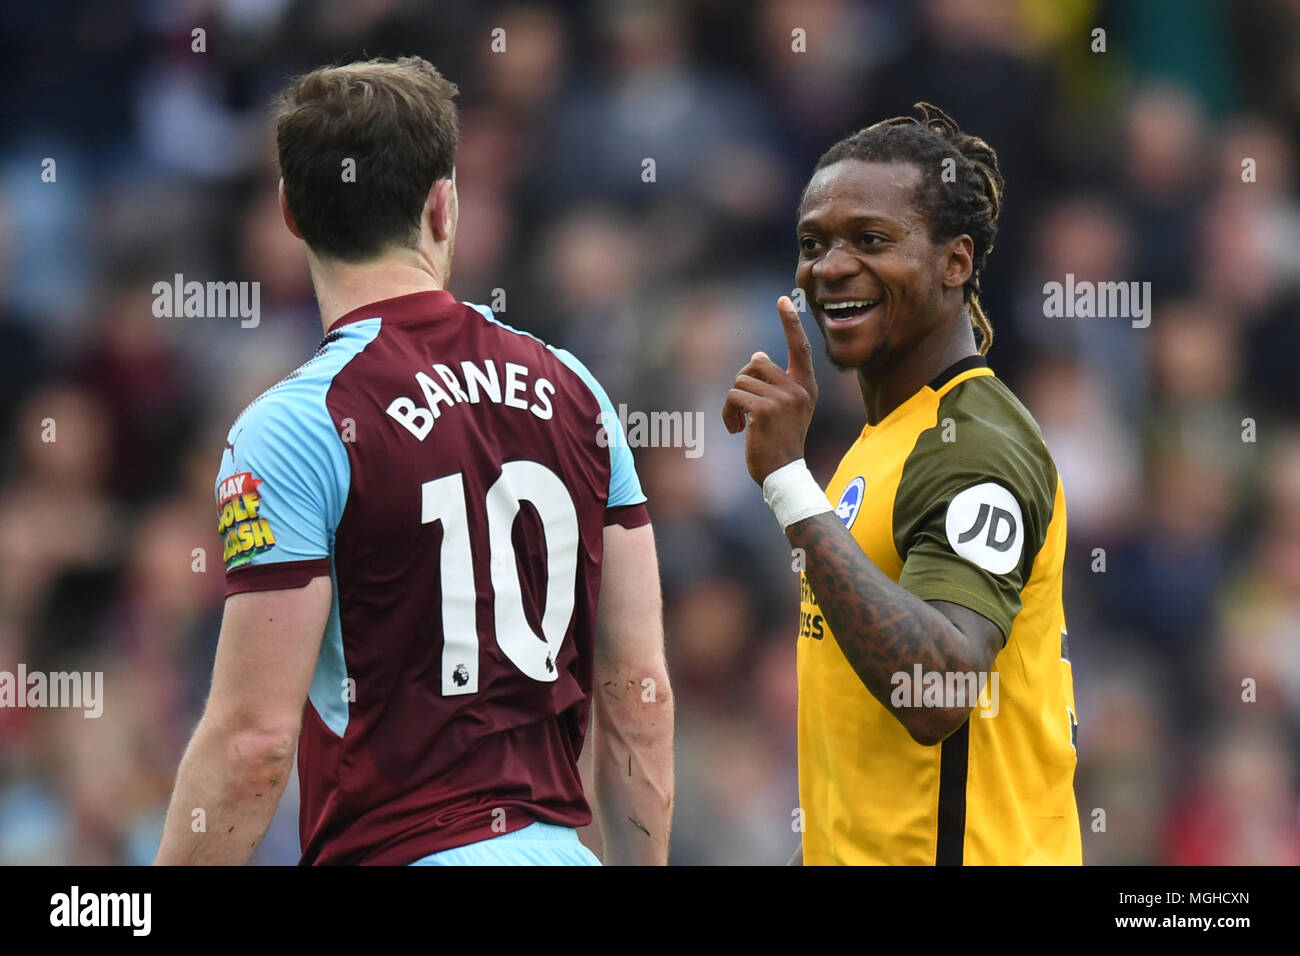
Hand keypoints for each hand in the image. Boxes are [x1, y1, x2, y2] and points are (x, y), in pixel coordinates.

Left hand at [722, 296, 818, 484]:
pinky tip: (735, 430)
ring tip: (740, 423)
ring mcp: (782, 399)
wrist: (783, 473)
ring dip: (733, 402)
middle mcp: (798, 388)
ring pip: (740, 380)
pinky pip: (733, 396)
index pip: (799, 347)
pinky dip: (728, 413)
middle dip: (743, 382)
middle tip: (744, 408)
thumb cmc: (780, 441)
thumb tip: (757, 354)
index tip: (783, 300)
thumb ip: (776, 382)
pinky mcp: (764, 411)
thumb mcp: (786, 409)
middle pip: (756, 363)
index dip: (790, 323)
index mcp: (805, 385)